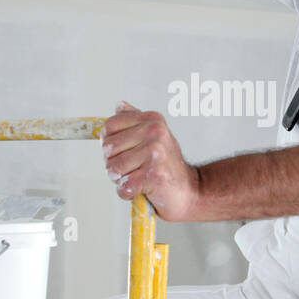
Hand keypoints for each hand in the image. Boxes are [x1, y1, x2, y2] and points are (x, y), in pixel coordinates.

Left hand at [101, 101, 199, 221]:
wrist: (190, 189)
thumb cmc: (168, 165)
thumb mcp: (154, 136)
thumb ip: (135, 121)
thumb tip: (119, 105)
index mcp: (152, 120)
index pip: (109, 127)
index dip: (111, 144)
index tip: (126, 151)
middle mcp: (155, 133)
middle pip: (108, 148)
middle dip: (114, 164)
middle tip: (134, 168)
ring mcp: (155, 153)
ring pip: (113, 169)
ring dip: (121, 180)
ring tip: (138, 178)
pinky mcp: (153, 175)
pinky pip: (123, 187)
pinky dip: (128, 193)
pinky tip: (142, 189)